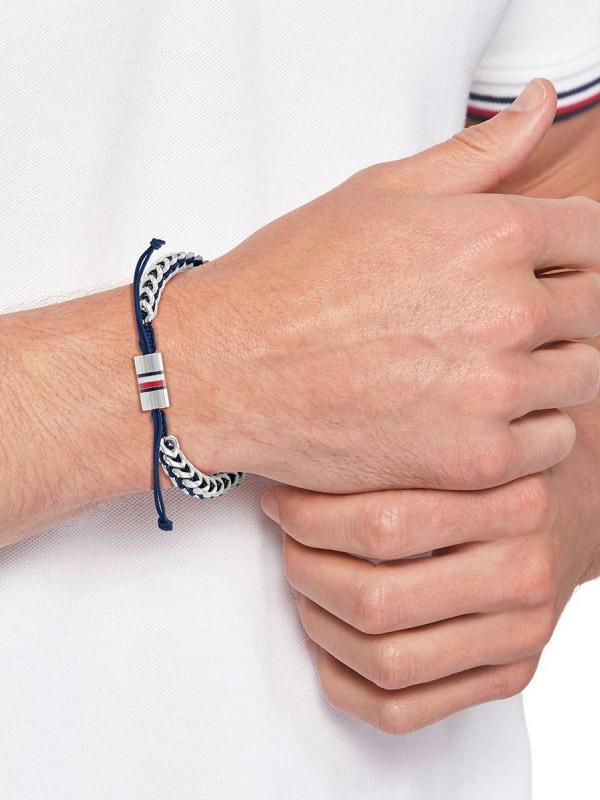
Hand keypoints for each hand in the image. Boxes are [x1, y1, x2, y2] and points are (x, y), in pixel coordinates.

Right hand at [169, 80, 599, 494]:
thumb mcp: (379, 192)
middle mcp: (508, 309)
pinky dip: (530, 432)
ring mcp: (494, 391)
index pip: (594, 237)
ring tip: (491, 372)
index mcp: (494, 232)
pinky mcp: (473, 459)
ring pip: (581, 378)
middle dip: (561, 311)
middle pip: (594, 310)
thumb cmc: (292, 277)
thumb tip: (541, 102)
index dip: (570, 251)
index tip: (539, 268)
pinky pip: (551, 446)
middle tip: (502, 324)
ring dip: (550, 372)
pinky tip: (481, 418)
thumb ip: (476, 153)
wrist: (227, 369)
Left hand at [262, 402, 599, 733]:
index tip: (282, 501)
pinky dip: (345, 684)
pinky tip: (327, 645)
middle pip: (376, 600)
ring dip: (319, 626)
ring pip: (385, 661)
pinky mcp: (508, 675)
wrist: (583, 508)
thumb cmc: (506, 470)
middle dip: (305, 571)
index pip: (381, 526)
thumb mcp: (468, 440)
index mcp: (512, 503)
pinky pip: (406, 711)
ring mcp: (518, 636)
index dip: (310, 517)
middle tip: (286, 542)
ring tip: (303, 585)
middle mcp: (521, 575)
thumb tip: (299, 458)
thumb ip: (404, 451)